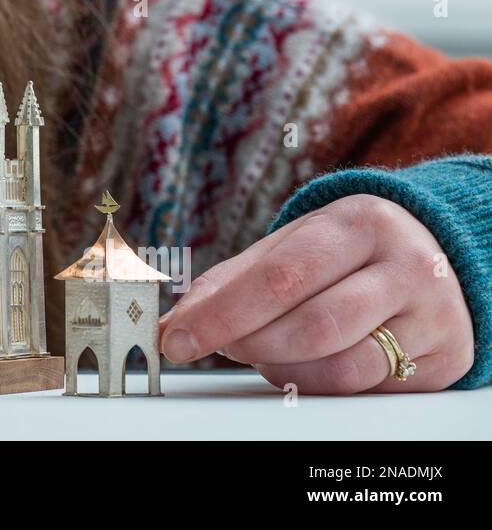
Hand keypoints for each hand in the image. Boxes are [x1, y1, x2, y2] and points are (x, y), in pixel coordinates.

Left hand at [157, 194, 475, 392]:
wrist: (430, 253)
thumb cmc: (344, 251)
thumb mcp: (290, 244)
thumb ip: (228, 282)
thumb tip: (172, 324)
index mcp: (359, 224)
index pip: (280, 278)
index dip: (222, 315)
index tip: (178, 339)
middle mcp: (405, 267)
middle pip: (313, 327)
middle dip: (251, 344)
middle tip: (224, 345)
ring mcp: (431, 316)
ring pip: (341, 368)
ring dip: (283, 369)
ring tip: (265, 352)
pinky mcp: (443, 359)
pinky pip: (365, 390)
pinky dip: (318, 384)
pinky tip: (305, 364)